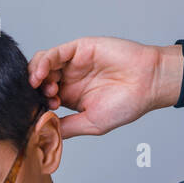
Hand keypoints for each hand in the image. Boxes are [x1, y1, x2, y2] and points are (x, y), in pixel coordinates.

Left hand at [27, 36, 181, 138]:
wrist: (149, 83)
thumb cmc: (128, 104)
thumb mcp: (92, 123)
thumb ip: (68, 127)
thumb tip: (45, 133)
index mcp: (71, 96)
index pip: (43, 98)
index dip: (38, 104)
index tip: (43, 113)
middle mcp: (70, 79)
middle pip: (39, 80)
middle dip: (35, 90)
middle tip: (43, 98)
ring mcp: (73, 63)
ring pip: (43, 64)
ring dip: (36, 76)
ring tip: (39, 85)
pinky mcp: (79, 49)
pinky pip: (55, 53)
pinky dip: (44, 62)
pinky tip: (41, 73)